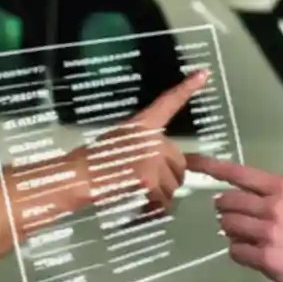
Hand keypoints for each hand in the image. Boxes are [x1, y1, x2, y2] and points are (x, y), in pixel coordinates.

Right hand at [75, 68, 210, 214]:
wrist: (80, 177)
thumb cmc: (95, 161)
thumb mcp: (121, 141)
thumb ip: (147, 146)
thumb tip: (171, 165)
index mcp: (142, 124)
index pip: (168, 103)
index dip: (186, 88)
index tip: (202, 74)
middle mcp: (152, 139)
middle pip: (180, 163)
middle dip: (168, 177)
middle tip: (146, 182)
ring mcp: (152, 159)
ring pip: (174, 185)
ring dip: (161, 194)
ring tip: (138, 190)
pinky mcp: (149, 180)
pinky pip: (164, 200)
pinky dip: (155, 207)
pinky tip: (139, 202)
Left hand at [185, 154, 282, 281]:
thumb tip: (265, 197)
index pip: (238, 173)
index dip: (211, 167)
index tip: (193, 162)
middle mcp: (273, 206)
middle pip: (227, 202)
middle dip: (225, 208)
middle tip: (229, 213)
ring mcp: (267, 233)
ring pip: (228, 226)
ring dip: (231, 231)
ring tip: (243, 235)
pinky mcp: (265, 258)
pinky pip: (235, 251)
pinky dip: (238, 251)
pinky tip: (250, 253)